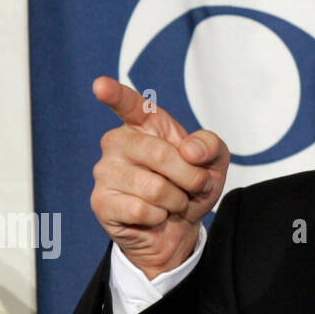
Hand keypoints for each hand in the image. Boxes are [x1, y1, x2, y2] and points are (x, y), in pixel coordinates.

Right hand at [90, 76, 229, 277]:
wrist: (178, 228)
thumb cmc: (190, 187)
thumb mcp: (213, 163)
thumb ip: (210, 146)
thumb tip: (190, 151)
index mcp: (143, 124)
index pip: (129, 104)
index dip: (115, 94)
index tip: (100, 85)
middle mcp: (117, 142)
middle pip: (159, 154)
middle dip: (190, 178)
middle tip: (193, 187)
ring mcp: (105, 171)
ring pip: (154, 188)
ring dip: (176, 201)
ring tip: (171, 202)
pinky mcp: (101, 201)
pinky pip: (141, 210)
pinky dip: (159, 217)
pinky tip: (154, 215)